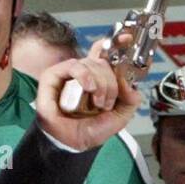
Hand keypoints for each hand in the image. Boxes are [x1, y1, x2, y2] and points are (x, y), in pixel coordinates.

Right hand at [35, 35, 141, 153]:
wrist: (73, 144)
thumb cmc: (91, 130)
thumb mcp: (121, 116)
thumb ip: (131, 98)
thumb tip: (128, 81)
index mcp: (99, 78)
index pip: (107, 53)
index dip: (117, 44)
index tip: (128, 39)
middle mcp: (84, 73)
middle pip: (103, 61)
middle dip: (111, 82)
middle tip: (106, 102)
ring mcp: (68, 74)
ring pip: (91, 63)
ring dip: (100, 83)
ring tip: (97, 102)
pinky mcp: (53, 76)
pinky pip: (73, 65)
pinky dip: (84, 75)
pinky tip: (88, 88)